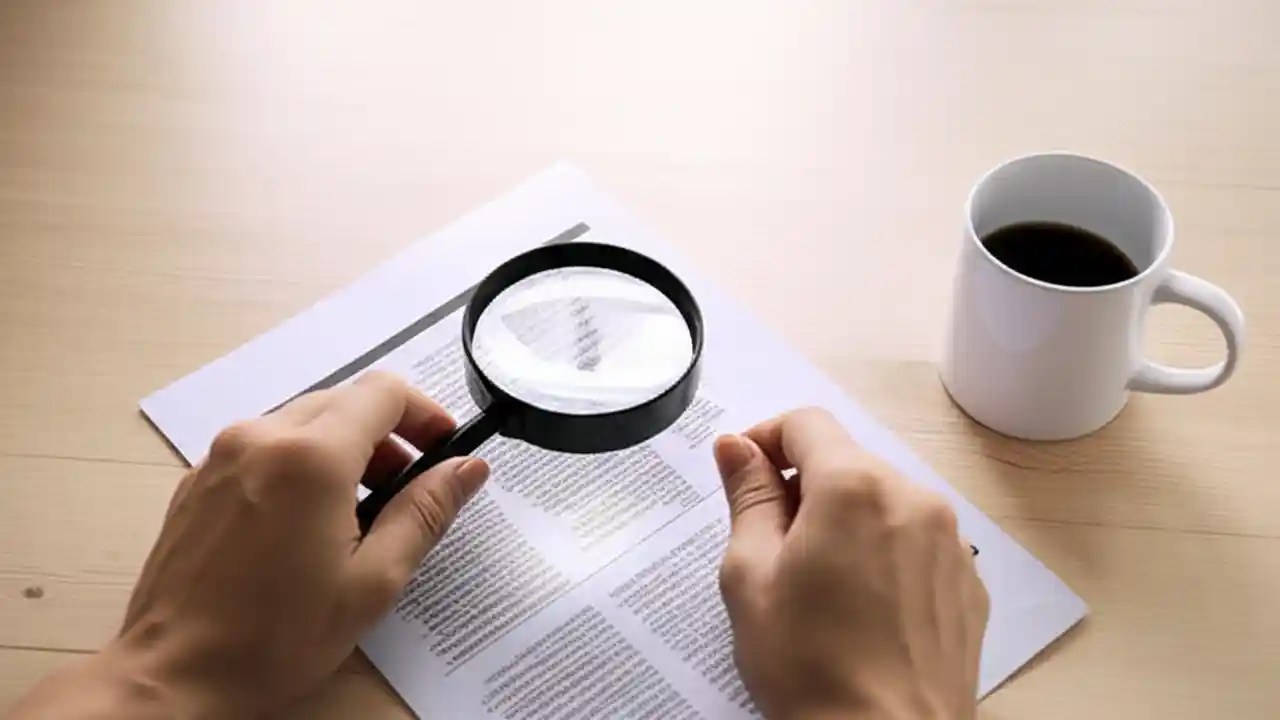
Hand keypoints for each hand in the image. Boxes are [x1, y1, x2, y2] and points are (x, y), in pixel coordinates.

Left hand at [5, 372, 488, 718]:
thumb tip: (467, 469)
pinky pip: (264, 446)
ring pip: (303, 421)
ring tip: (357, 514)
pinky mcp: (198, 478)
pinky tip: (306, 523)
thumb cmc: (275, 638)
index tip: (443, 449)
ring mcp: (222, 455)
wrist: (173, 675)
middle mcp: (261, 438)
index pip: (384, 392)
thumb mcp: (373, 580)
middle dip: (387, 435)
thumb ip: (425, 512)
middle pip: (344, 401)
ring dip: (343, 449)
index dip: (425, 413)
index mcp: (311, 457)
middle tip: (409, 489)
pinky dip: (299, 464)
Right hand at [714, 408, 988, 719]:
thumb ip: (748, 497)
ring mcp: (950, 542)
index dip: (766, 440)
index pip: (806, 423)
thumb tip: (737, 447)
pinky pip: (916, 543)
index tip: (744, 476)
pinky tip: (860, 608)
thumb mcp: (751, 575)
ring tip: (817, 586)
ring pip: (883, 502)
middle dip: (804, 487)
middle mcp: (913, 499)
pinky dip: (884, 554)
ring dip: (845, 521)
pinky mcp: (968, 582)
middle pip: (847, 461)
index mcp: (854, 487)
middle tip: (770, 547)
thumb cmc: (809, 668)